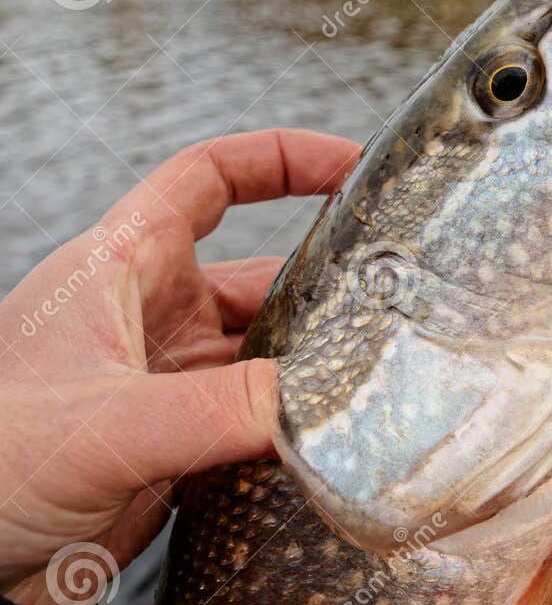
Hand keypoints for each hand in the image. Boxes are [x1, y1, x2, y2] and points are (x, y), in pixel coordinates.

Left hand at [0, 129, 359, 604]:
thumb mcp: (105, 425)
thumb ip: (214, 412)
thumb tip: (312, 405)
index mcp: (119, 269)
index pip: (208, 179)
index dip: (281, 160)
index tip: (352, 166)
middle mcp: (148, 316)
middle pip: (258, 275)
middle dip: (323, 287)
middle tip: (392, 304)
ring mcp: (165, 381)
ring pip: (265, 354)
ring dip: (312, 370)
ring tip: (376, 382)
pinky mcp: (177, 444)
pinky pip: (255, 421)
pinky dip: (295, 429)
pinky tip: (334, 443)